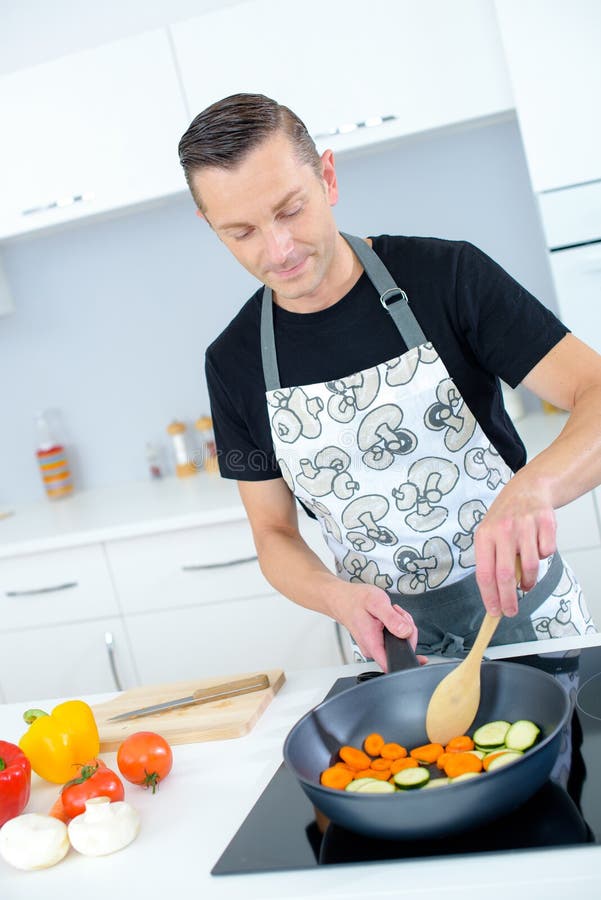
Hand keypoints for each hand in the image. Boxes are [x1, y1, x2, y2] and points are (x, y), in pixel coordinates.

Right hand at [329, 581, 425, 671]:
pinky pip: (395, 638)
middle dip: (407, 630)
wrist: (342, 599)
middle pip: (402, 649)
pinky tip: (391, 616)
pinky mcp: (377, 642)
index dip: (408, 658)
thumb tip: (405, 631)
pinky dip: (398, 626)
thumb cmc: (355, 600)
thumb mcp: (376, 603)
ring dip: (402, 626)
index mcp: (373, 643)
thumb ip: (392, 618)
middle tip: (398, 614)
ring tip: (392, 612)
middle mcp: (373, 649)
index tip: (414, 645)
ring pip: (400, 642)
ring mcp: (375, 646)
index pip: (393, 664)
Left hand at [474, 475, 556, 616]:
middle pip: (505, 575)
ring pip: (530, 566)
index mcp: (484, 535)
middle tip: (511, 611)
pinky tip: (536, 546)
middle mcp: (503, 530)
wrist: (526, 490)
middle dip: (509, 598)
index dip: (490, 596)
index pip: (485, 573)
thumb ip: (491, 560)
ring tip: (525, 583)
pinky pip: (547, 552)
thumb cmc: (504, 519)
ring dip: (528, 581)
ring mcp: (525, 525)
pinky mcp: (545, 523)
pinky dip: (543, 557)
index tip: (495, 612)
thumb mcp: (489, 534)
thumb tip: (496, 595)